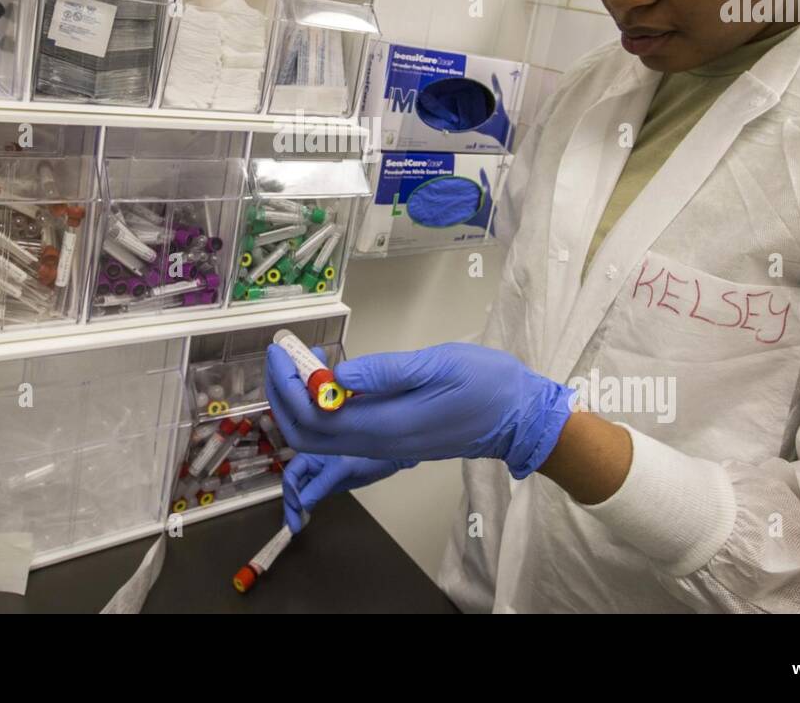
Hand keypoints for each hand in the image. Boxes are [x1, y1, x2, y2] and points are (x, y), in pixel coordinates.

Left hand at [265, 342, 575, 477]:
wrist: (520, 419)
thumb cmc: (486, 386)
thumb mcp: (439, 366)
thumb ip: (387, 372)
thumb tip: (338, 373)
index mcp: (386, 427)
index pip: (314, 419)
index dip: (287, 389)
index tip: (280, 353)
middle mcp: (378, 444)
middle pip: (307, 436)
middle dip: (282, 396)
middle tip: (280, 356)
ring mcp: (384, 447)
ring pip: (321, 438)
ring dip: (299, 402)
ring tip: (299, 362)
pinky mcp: (391, 441)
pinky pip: (341, 433)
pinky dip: (321, 408)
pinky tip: (329, 378)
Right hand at [282, 453, 414, 531]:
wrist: (388, 458)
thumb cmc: (368, 455)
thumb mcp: (342, 468)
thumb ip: (321, 484)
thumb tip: (302, 503)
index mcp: (312, 453)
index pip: (292, 474)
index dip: (291, 493)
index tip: (295, 510)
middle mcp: (313, 463)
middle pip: (293, 485)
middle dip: (291, 504)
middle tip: (293, 525)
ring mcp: (320, 475)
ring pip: (301, 492)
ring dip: (296, 508)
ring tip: (295, 525)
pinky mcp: (329, 484)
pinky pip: (312, 495)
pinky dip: (306, 506)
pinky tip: (304, 516)